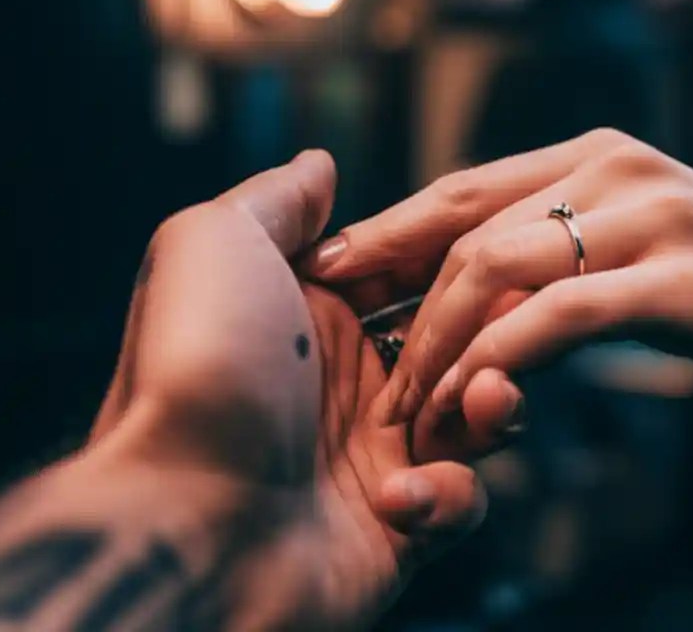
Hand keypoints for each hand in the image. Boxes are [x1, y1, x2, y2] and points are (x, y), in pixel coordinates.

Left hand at [81, 150, 522, 627]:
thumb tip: (320, 163)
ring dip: (494, 404)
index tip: (496, 249)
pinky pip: (458, 502)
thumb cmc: (194, 371)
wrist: (182, 521)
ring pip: (474, 418)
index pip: (409, 272)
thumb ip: (278, 201)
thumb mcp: (214, 243)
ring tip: (487, 401)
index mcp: (310, 315)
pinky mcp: (396, 528)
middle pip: (457, 340)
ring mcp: (370, 457)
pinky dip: (449, 494)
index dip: (457, 257)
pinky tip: (401, 494)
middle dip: (494, 329)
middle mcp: (343, 383)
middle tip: (511, 326)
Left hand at [305, 129, 692, 422]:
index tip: (328, 274)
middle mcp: (615, 166)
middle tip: (363, 366)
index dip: (387, 231)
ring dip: (443, 342)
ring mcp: (650, 216)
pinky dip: (503, 360)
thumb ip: (565, 244)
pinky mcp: (678, 279)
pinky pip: (560, 315)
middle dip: (398, 298)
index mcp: (597, 155)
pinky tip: (477, 402)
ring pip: (498, 267)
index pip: (463, 189)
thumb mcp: (641, 248)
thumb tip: (468, 281)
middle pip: (466, 227)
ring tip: (418, 408)